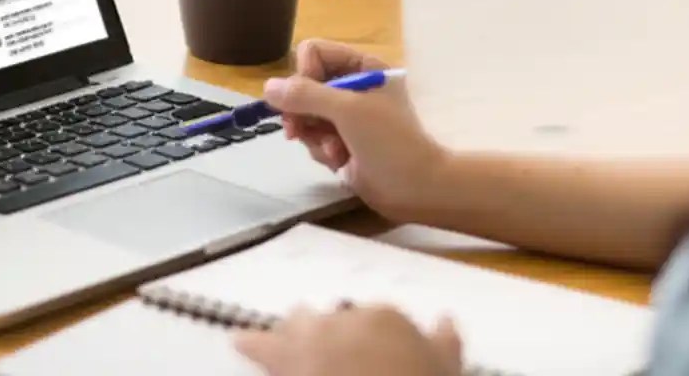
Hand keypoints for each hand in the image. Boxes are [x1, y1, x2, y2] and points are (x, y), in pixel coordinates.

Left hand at [234, 306, 461, 375]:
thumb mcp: (448, 369)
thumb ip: (445, 343)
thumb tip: (446, 320)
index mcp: (385, 317)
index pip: (378, 320)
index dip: (376, 342)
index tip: (381, 362)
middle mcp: (343, 318)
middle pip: (333, 319)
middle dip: (334, 335)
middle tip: (341, 361)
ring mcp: (310, 338)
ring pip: (297, 325)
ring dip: (295, 333)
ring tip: (295, 347)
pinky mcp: (283, 361)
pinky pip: (259, 346)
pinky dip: (251, 344)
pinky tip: (240, 341)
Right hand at [267, 40, 448, 221]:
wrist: (415, 188)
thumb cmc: (390, 142)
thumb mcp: (348, 110)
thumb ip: (306, 95)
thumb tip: (268, 87)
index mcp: (362, 66)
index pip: (313, 52)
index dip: (304, 74)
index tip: (304, 99)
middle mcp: (352, 86)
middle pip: (303, 85)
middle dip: (303, 112)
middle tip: (299, 132)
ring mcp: (346, 115)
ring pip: (304, 114)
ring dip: (313, 136)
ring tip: (334, 151)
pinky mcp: (341, 141)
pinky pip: (312, 137)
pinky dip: (321, 150)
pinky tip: (339, 161)